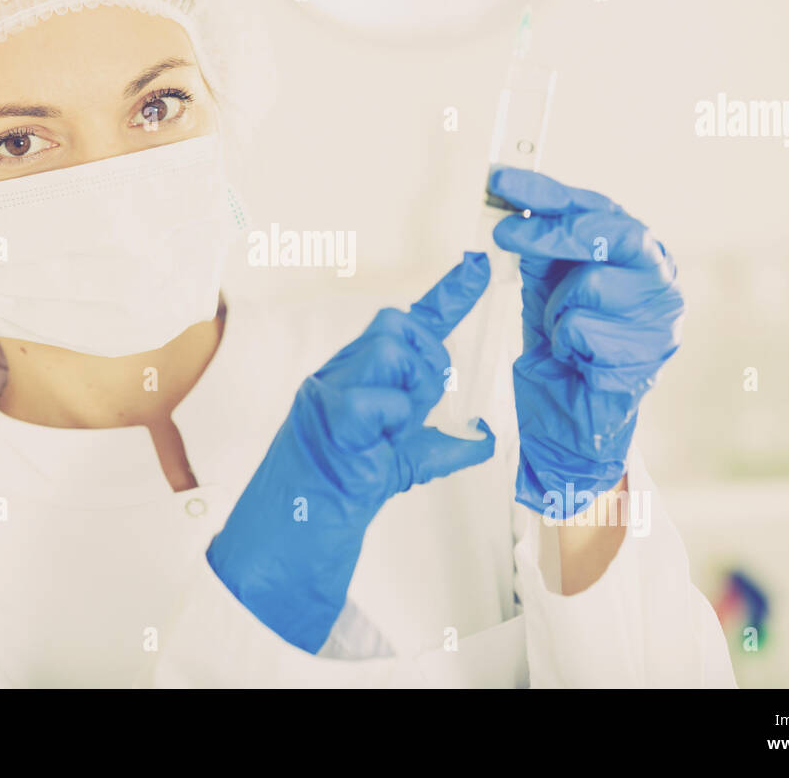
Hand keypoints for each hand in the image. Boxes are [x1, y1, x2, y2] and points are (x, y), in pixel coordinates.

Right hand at [206, 253, 496, 652]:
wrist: (303, 523)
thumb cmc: (347, 485)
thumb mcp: (409, 458)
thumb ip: (448, 444)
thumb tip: (485, 437)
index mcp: (362, 373)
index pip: (411, 322)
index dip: (450, 292)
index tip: (478, 265)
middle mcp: (344, 369)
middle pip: (399, 326)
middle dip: (424, 359)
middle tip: (417, 406)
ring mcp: (333, 385)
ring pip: (393, 351)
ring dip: (411, 392)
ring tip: (394, 428)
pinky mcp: (332, 410)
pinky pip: (383, 398)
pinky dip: (394, 421)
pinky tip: (378, 442)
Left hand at [488, 168, 683, 518]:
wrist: (564, 418)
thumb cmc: (558, 345)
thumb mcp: (542, 282)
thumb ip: (538, 243)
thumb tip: (509, 198)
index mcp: (637, 254)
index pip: (596, 206)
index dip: (547, 191)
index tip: (500, 180)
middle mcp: (659, 280)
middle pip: (606, 232)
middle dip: (548, 234)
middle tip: (504, 236)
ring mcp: (660, 320)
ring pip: (590, 284)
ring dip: (556, 309)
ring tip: (562, 334)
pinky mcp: (646, 361)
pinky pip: (583, 332)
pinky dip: (565, 346)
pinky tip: (576, 362)